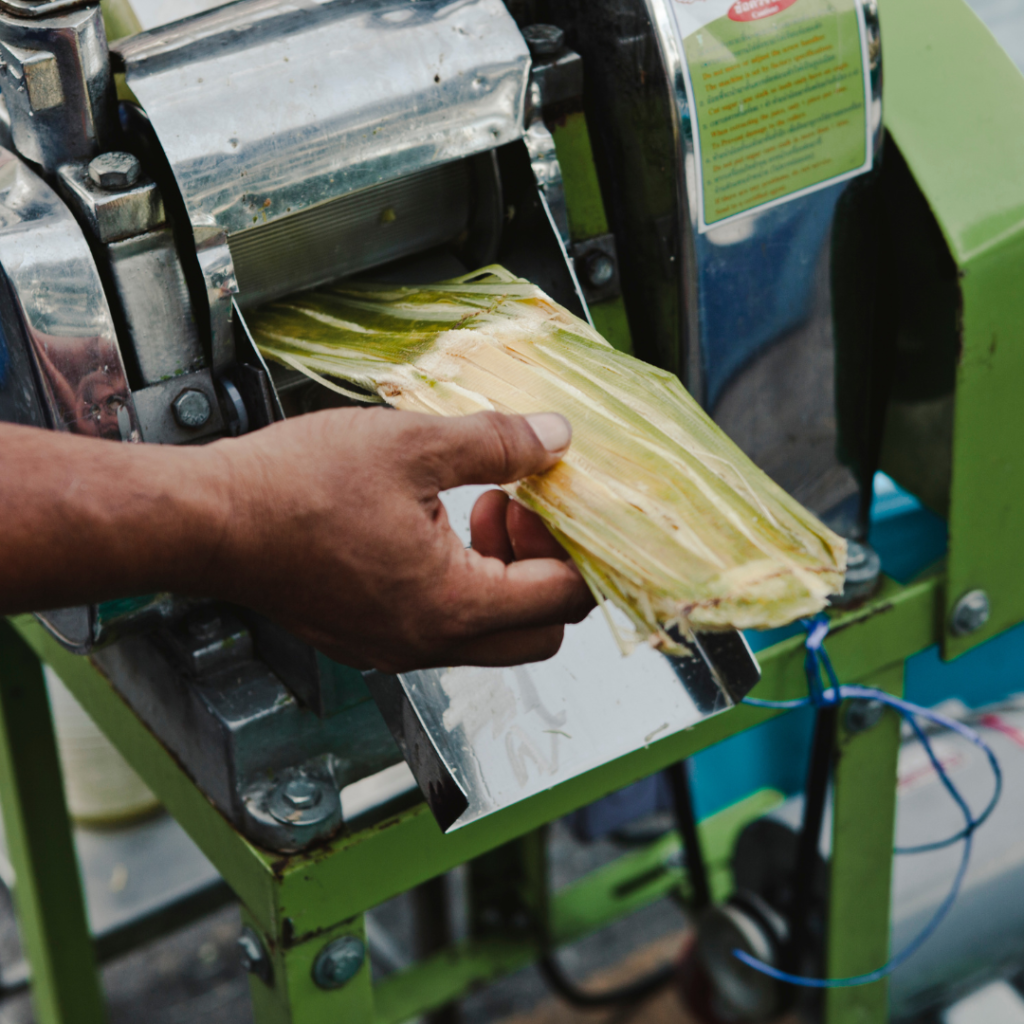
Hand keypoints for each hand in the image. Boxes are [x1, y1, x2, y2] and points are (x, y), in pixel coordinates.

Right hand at [206, 407, 593, 671]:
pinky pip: (442, 627)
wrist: (208, 522)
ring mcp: (395, 648)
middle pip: (537, 633)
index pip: (563, 600)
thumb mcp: (412, 445)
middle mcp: (429, 643)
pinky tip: (429, 527)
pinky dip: (460, 585)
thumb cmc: (294, 489)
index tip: (553, 499)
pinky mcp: (367, 638)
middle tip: (517, 508)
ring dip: (502, 575)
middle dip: (545, 570)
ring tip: (472, 507)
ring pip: (489, 633)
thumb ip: (498, 444)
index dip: (575, 546)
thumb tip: (555, 438)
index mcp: (452, 605)